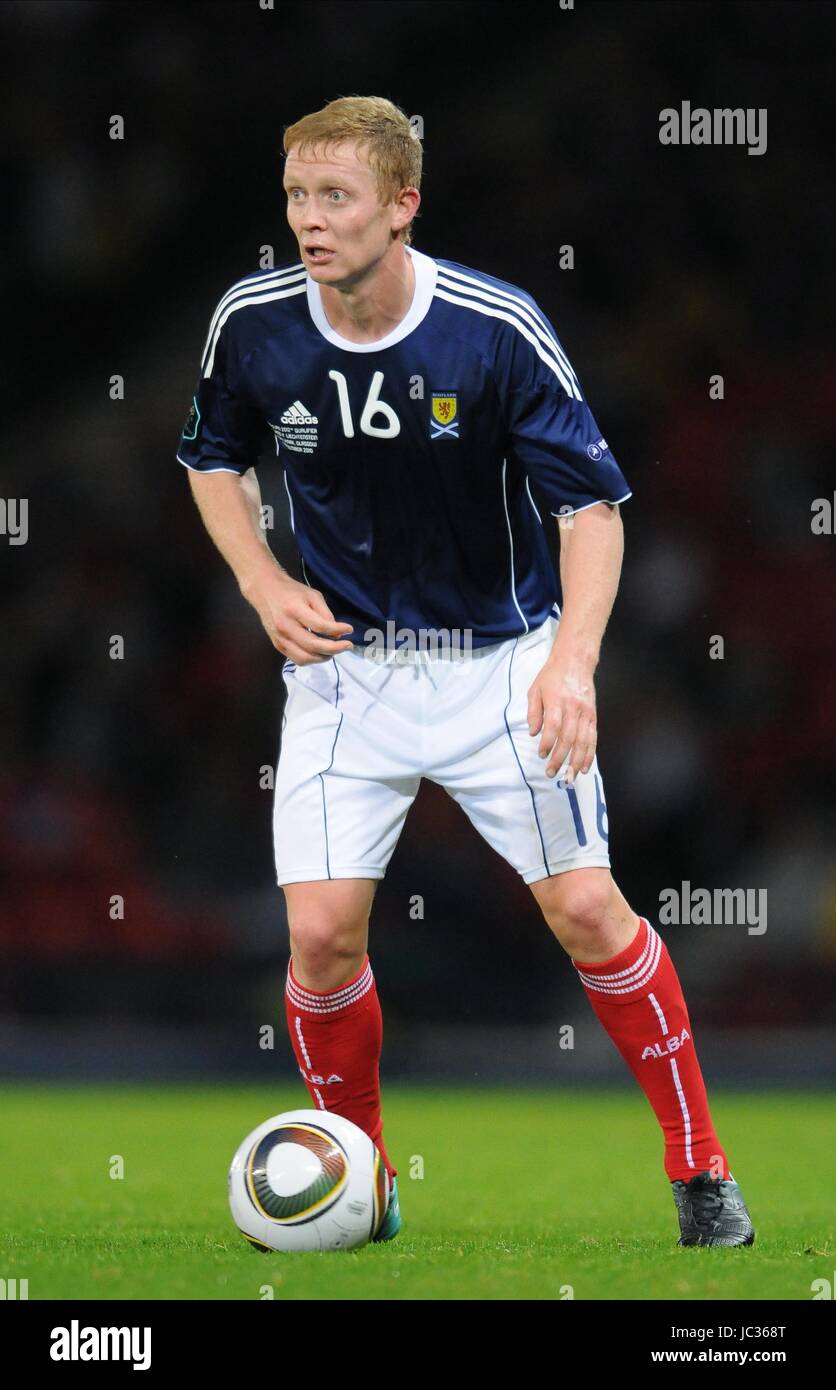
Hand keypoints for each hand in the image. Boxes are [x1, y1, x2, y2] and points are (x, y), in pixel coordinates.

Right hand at [240, 564, 353, 663]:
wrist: (265, 591)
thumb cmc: (292, 591)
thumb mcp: (312, 595)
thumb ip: (325, 614)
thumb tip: (337, 634)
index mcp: (295, 610)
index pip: (320, 626)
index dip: (337, 630)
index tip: (350, 630)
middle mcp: (286, 626)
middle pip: (313, 645)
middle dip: (334, 649)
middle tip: (347, 646)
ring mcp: (280, 638)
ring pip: (305, 658)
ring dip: (323, 657)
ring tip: (334, 650)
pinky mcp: (277, 645)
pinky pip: (297, 659)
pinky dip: (311, 659)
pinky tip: (320, 652)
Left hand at [526, 654, 596, 782]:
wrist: (575, 661)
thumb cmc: (552, 676)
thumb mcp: (535, 690)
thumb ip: (533, 712)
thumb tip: (534, 733)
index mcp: (557, 701)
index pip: (553, 726)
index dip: (548, 743)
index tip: (542, 755)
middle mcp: (573, 708)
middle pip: (568, 738)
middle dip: (560, 758)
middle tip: (552, 772)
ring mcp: (585, 712)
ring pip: (583, 741)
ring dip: (577, 761)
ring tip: (570, 777)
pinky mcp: (593, 715)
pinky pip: (593, 738)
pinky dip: (590, 754)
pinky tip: (585, 766)